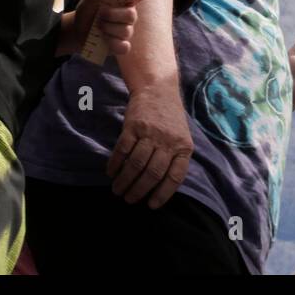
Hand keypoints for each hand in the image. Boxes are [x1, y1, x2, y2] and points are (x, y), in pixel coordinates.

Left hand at [62, 0, 146, 56]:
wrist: (77, 31)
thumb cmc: (87, 12)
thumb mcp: (89, 0)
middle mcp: (128, 14)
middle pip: (132, 14)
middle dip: (112, 15)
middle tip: (100, 14)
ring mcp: (126, 30)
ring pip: (126, 30)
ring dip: (108, 28)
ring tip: (98, 26)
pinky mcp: (122, 46)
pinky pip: (124, 46)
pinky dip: (111, 43)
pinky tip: (103, 39)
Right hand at [106, 79, 192, 206]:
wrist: (158, 89)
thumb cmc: (170, 119)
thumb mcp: (181, 138)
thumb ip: (175, 159)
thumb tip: (161, 188)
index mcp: (184, 147)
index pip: (175, 177)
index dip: (162, 194)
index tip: (150, 205)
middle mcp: (168, 141)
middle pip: (153, 173)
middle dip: (139, 190)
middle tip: (129, 200)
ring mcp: (150, 132)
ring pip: (136, 164)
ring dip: (125, 180)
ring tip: (118, 190)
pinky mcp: (133, 125)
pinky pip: (123, 150)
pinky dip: (115, 164)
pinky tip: (111, 173)